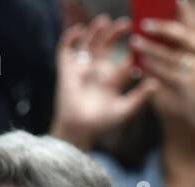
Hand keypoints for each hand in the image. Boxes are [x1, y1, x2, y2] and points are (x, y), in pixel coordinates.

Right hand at [52, 15, 157, 149]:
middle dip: (115, 34)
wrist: (78, 130)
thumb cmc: (101, 124)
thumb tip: (156, 84)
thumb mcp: (125, 111)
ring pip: (88, 44)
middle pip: (106, 46)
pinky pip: (65, 51)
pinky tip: (79, 30)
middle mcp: (97, 72)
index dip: (132, 49)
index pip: (123, 59)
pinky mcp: (66, 71)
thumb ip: (140, 98)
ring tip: (103, 22)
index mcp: (112, 80)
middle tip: (126, 24)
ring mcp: (81, 70)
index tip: (139, 42)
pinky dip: (69, 39)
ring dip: (95, 31)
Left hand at [132, 2, 194, 128]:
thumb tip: (158, 39)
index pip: (194, 26)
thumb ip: (182, 52)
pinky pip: (167, 75)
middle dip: (164, 27)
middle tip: (143, 21)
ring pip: (173, 55)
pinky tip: (137, 66)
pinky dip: (152, 69)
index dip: (185, 12)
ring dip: (152, 48)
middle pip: (184, 35)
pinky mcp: (188, 86)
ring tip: (133, 42)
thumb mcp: (192, 69)